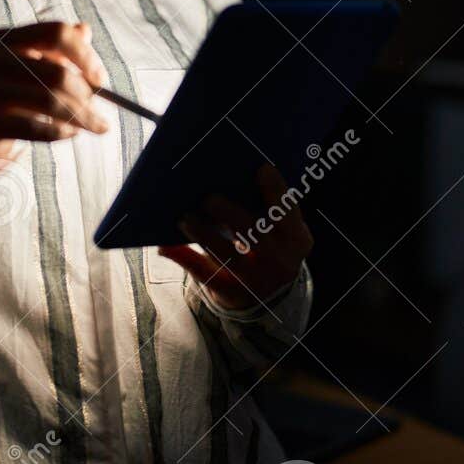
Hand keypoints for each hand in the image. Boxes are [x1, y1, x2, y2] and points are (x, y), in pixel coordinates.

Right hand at [0, 21, 110, 168]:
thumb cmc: (5, 93)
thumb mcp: (28, 66)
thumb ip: (55, 49)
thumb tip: (84, 30)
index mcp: (5, 38)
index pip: (55, 33)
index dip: (85, 55)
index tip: (101, 80)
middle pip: (55, 71)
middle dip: (86, 95)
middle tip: (102, 114)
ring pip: (47, 100)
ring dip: (80, 116)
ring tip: (96, 126)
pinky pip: (32, 127)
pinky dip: (59, 132)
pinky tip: (70, 134)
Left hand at [157, 163, 311, 310]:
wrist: (266, 294)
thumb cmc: (268, 245)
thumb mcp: (280, 230)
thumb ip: (269, 205)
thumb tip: (244, 170)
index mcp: (296, 239)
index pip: (288, 211)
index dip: (277, 190)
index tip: (262, 168)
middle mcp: (280, 260)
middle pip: (255, 234)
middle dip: (232, 215)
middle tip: (209, 198)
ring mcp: (256, 280)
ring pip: (227, 255)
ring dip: (204, 235)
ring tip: (186, 218)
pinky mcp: (230, 292)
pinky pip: (205, 274)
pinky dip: (184, 258)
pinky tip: (166, 245)